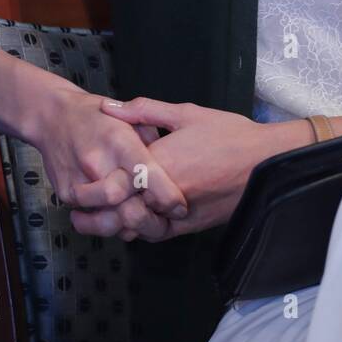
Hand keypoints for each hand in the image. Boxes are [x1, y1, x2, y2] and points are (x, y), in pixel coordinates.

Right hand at [32, 86, 189, 229]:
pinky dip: (108, 223)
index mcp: (119, 140)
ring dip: (127, 225)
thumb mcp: (131, 117)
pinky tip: (119, 216)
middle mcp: (97, 161)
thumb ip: (152, 141)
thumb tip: (172, 165)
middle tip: (163, 219)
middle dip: (147, 217)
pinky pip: (90, 219)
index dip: (165, 195)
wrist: (53, 116)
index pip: (145, 173)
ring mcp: (78, 179)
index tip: (179, 206)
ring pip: (107, 218)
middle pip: (124, 202)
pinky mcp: (65, 192)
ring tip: (143, 221)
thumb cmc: (96, 116)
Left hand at [69, 97, 270, 241]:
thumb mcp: (186, 113)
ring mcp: (177, 213)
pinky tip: (131, 224)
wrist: (266, 163)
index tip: (79, 184)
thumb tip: (108, 106)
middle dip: (96, 212)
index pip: (115, 178)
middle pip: (119, 210)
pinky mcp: (190, 227)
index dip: (95, 184)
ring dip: (114, 226)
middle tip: (76, 213)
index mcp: (159, 161)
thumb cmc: (229, 134)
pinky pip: (156, 235)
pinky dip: (140, 231)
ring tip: (96, 222)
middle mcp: (164, 192)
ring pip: (135, 228)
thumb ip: (144, 110)